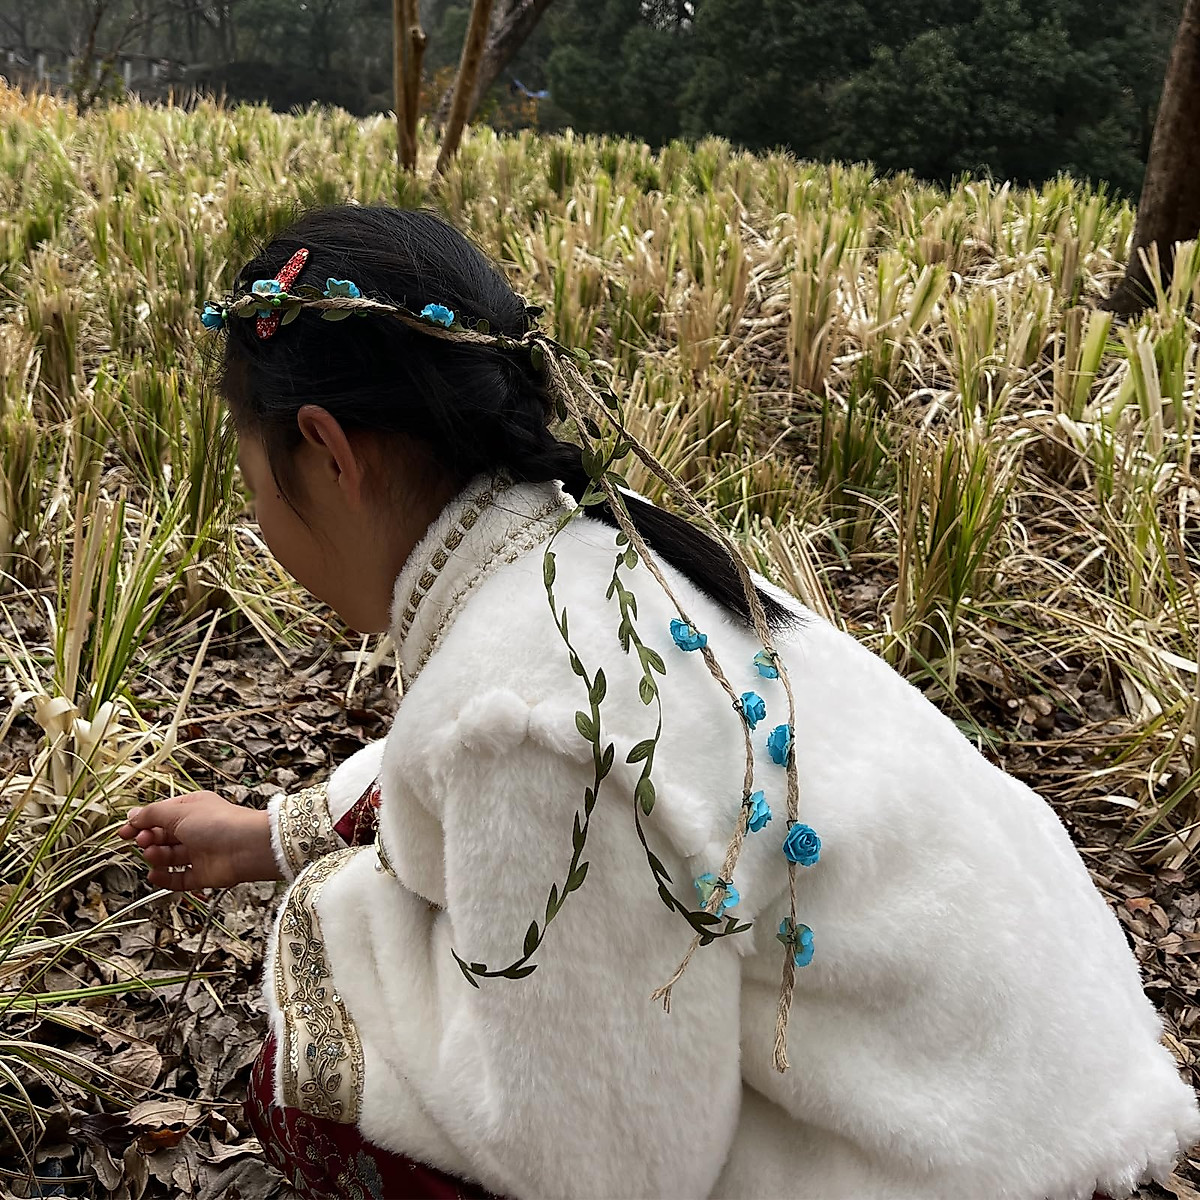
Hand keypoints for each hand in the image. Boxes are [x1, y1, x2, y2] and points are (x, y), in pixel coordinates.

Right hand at [117, 791, 281, 890]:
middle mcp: (196, 830)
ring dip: (155, 856)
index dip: (142, 822)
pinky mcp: (203, 874)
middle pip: (163, 836)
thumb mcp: (179, 812)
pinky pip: (178, 879)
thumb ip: (152, 815)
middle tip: (141, 841)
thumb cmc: (219, 823)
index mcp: (192, 808)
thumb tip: (132, 816)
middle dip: (149, 838)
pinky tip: (153, 875)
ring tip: (151, 854)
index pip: (161, 815)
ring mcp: (200, 853)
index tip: (124, 831)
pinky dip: (165, 879)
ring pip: (169, 857)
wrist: (248, 847)